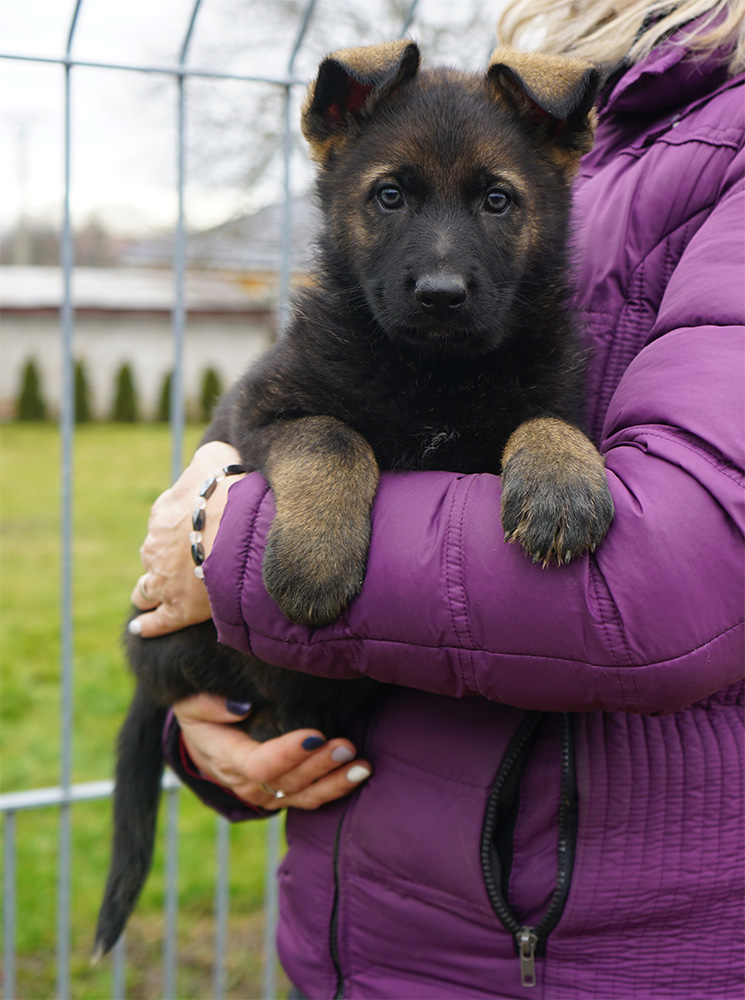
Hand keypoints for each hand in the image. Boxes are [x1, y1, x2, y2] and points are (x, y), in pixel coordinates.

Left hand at [129, 441, 245, 637]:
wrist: (240, 529)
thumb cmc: (233, 491)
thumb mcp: (218, 456)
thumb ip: (209, 457)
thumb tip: (209, 457)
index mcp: (165, 511)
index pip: (166, 518)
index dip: (183, 523)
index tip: (195, 526)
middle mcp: (156, 545)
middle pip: (154, 553)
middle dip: (165, 557)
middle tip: (184, 561)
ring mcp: (164, 579)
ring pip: (146, 588)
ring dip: (147, 591)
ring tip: (148, 598)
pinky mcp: (178, 608)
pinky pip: (157, 621)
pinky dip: (147, 625)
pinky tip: (139, 627)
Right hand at [174, 694, 372, 810]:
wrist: (202, 742)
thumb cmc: (200, 714)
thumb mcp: (191, 703)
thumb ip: (209, 704)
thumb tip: (241, 707)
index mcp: (227, 758)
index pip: (258, 764)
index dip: (287, 753)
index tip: (314, 734)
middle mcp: (248, 784)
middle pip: (287, 782)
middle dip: (318, 765)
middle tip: (345, 745)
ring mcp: (266, 794)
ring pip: (303, 796)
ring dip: (334, 782)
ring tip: (361, 766)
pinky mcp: (282, 795)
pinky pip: (310, 799)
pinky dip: (336, 789)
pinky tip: (360, 774)